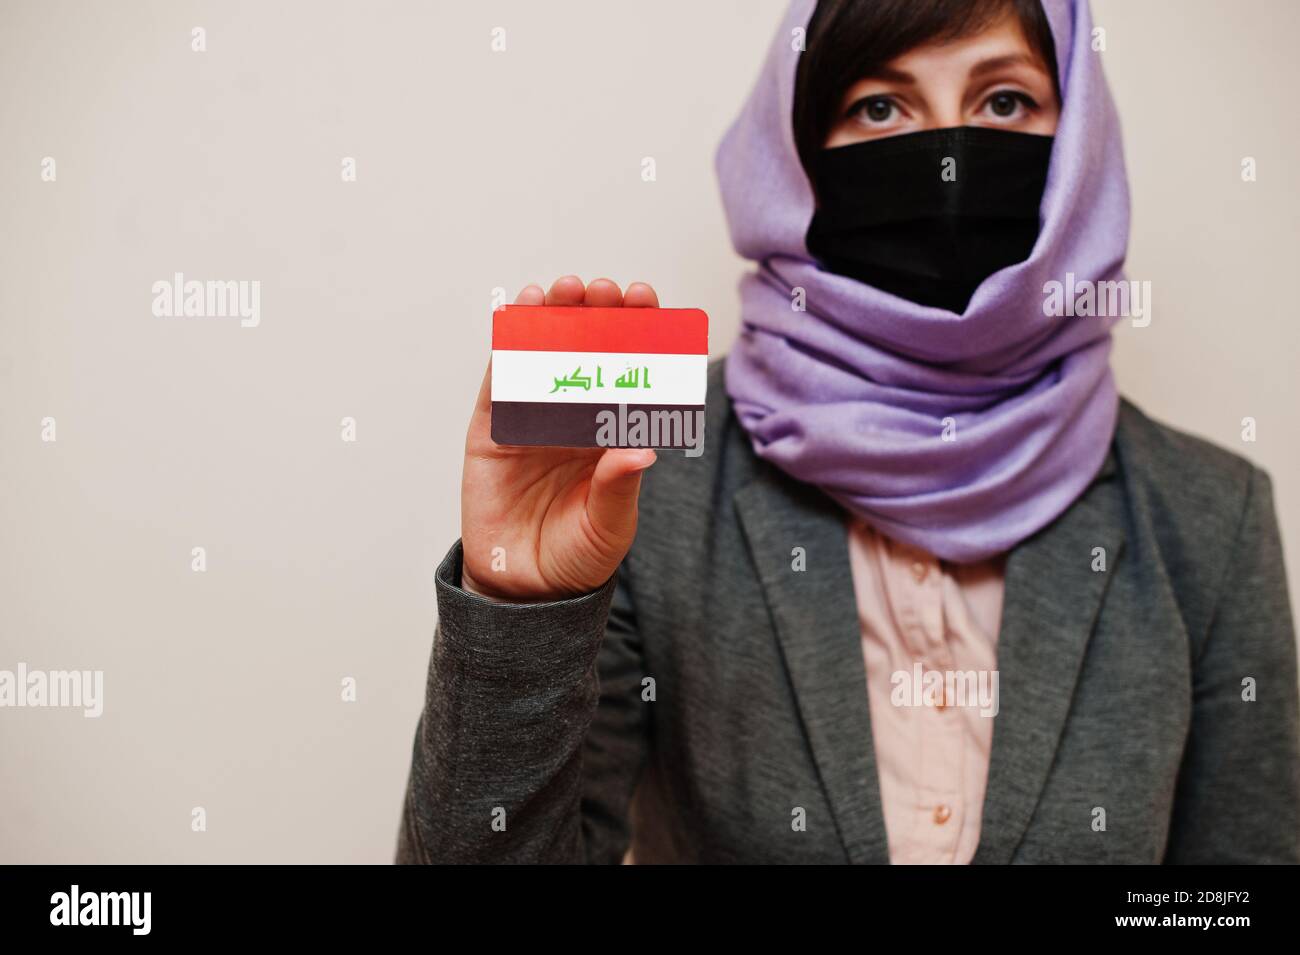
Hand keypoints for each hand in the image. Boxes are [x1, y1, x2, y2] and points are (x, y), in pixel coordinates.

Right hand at [460, 276, 659, 601]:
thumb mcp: (609, 526)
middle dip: (597, 316)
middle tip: (604, 291)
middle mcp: (575, 418)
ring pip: (543, 355)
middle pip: (588, 352)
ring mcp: (532, 420)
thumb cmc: (577, 556)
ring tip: (563, 291)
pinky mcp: (492, 429)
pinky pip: (500, 381)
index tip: (644, 302)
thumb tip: (642, 450)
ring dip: (553, 318)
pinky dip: (507, 347)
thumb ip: (619, 487)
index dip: (638, 333)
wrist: (523, 590)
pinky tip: (518, 314)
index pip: (630, 371)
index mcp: (612, 432)